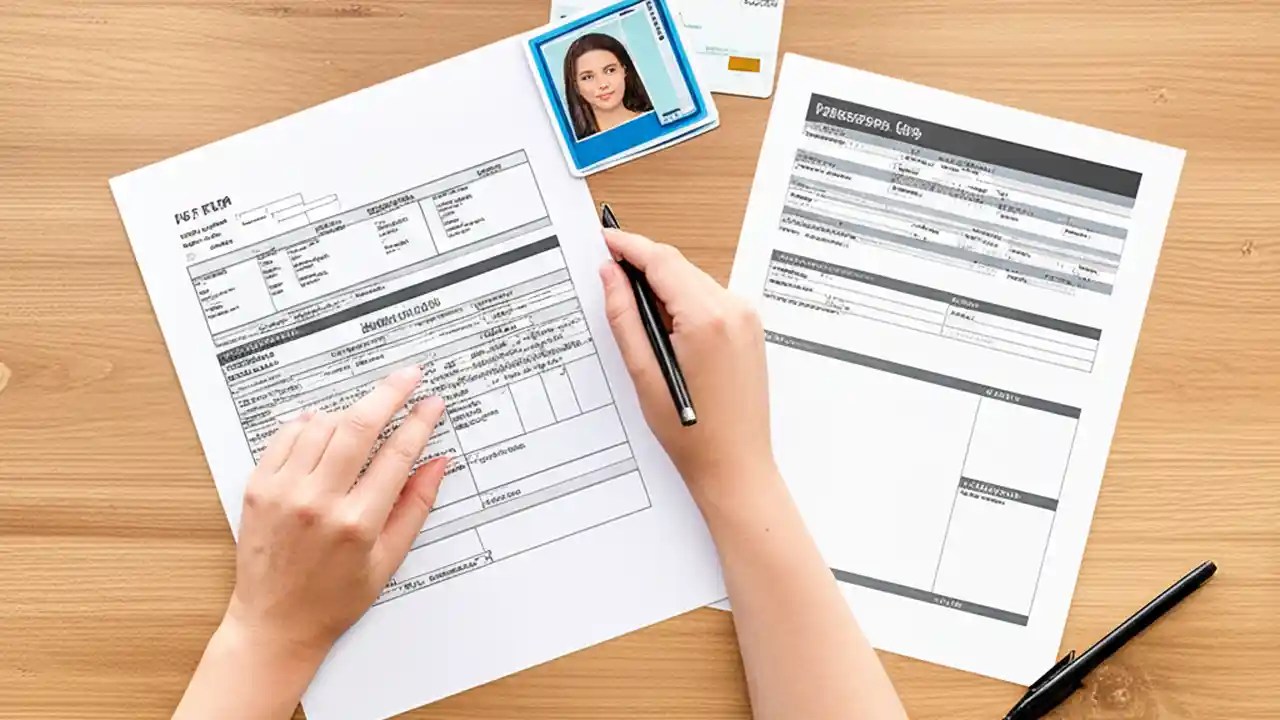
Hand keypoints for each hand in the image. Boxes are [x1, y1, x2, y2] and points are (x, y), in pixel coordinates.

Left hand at [224, 366, 448, 664]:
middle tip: (407, 376)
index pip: (397, 454)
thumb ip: (415, 507)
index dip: (420, 422)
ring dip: (349, 412)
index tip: (432, 402)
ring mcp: (283, 491)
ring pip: (323, 424)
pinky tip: (325, 429)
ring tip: (365, 417)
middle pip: (359, 425)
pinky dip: (309, 423)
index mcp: (357, 523)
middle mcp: (318, 502)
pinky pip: (287, 435)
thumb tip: (437, 463)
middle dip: (389, 393)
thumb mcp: (388, 560)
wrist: (274, 624)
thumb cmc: (334, 599)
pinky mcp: (257, 487)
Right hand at [599, 229, 777, 506]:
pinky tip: (667, 335)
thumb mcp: (644, 373)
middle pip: (678, 268)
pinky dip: (684, 305)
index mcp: (707, 317)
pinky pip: (710, 300)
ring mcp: (747, 319)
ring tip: (638, 323)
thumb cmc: (693, 433)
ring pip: (693, 282)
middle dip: (643, 268)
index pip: (661, 260)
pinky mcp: (751, 331)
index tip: (604, 239)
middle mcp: (733, 310)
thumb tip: (610, 276)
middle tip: (608, 280)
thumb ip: (624, 317)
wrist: (736, 466)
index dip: (629, 245)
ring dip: (663, 289)